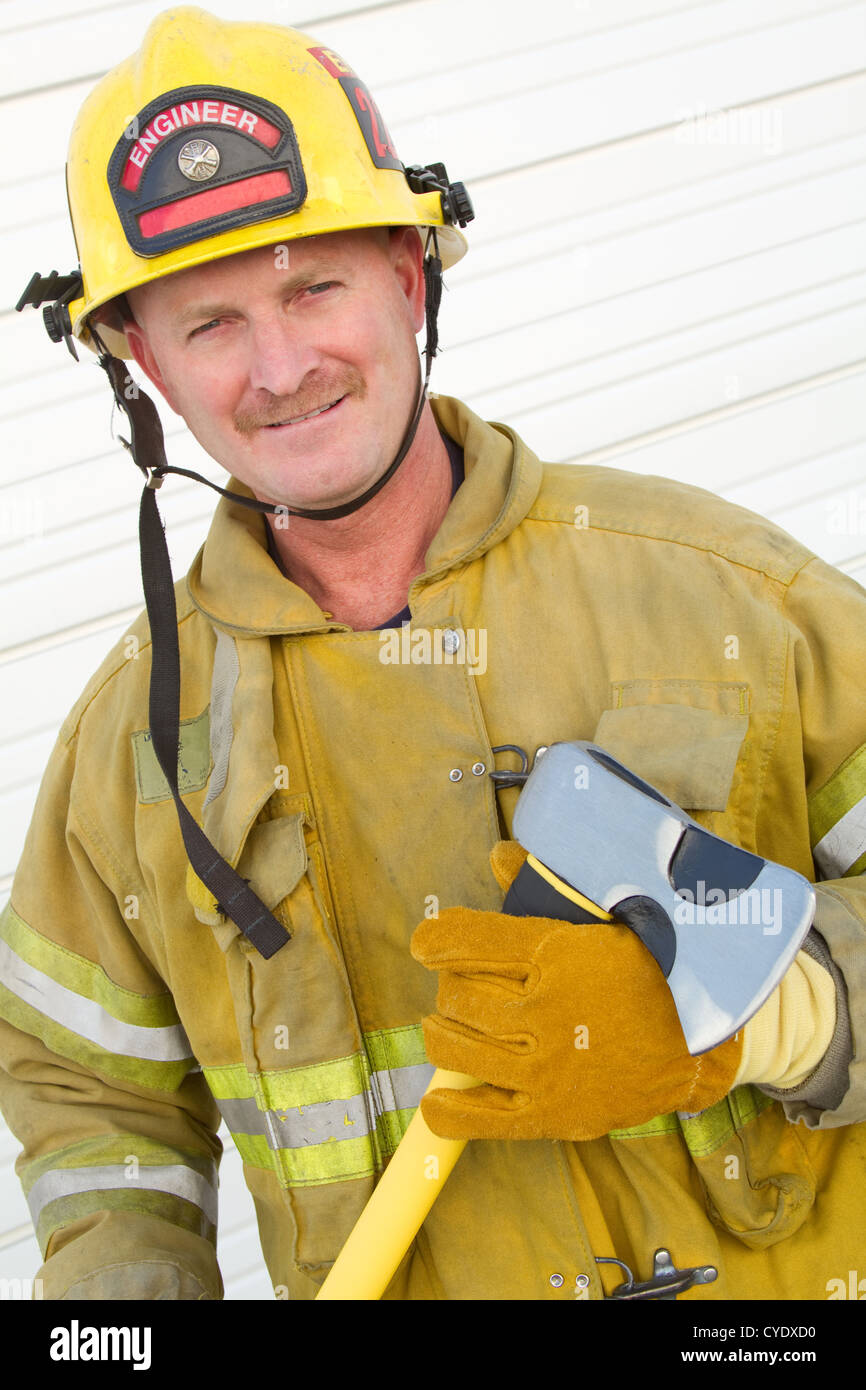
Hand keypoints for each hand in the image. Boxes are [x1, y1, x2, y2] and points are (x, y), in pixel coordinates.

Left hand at [410, 842, 741, 1140]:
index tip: (427, 944)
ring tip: (453, 1027)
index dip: (436, 940)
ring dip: (444, 1034)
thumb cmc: (648, 970)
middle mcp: (546, 1011)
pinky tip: (439, 1098)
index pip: (467, 940)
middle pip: (456, 996)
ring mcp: (547, 1068)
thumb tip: (498, 854)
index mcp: (557, 953)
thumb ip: (546, 885)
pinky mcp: (552, 1115)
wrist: (702, 1043)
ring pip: (455, 1049)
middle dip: (450, 988)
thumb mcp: (604, 916)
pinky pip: (478, 1117)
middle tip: (461, 988)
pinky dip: (448, 1109)